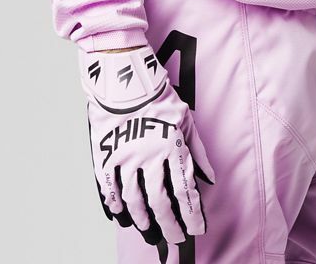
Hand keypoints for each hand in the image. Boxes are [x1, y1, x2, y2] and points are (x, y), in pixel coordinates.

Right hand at [80, 46, 214, 246]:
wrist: (127, 79)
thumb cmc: (158, 97)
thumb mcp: (186, 120)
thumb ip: (198, 151)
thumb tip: (208, 176)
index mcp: (172, 148)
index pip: (185, 191)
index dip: (191, 214)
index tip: (196, 229)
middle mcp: (150, 157)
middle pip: (161, 201)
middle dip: (170, 224)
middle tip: (176, 237)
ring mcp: (127, 157)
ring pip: (136, 200)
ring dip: (145, 219)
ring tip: (151, 229)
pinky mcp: (107, 156)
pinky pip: (111, 188)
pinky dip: (116, 205)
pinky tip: (122, 214)